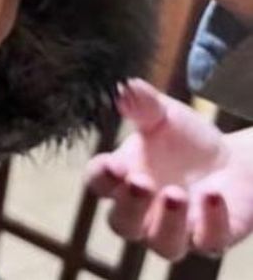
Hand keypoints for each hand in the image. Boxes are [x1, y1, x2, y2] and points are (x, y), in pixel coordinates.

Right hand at [86, 80, 252, 259]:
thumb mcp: (163, 115)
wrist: (232, 158)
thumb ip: (143, 104)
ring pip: (163, 244)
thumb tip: (125, 86)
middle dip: (129, 206)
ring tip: (175, 193)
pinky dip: (210, 221)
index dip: (101, 177)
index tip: (112, 163)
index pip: (98, 184)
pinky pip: (208, 242)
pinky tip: (213, 195)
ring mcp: (177, 230)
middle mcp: (143, 211)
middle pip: (122, 225)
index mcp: (123, 178)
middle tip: (140, 182)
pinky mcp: (211, 238)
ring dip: (167, 223)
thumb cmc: (185, 138)